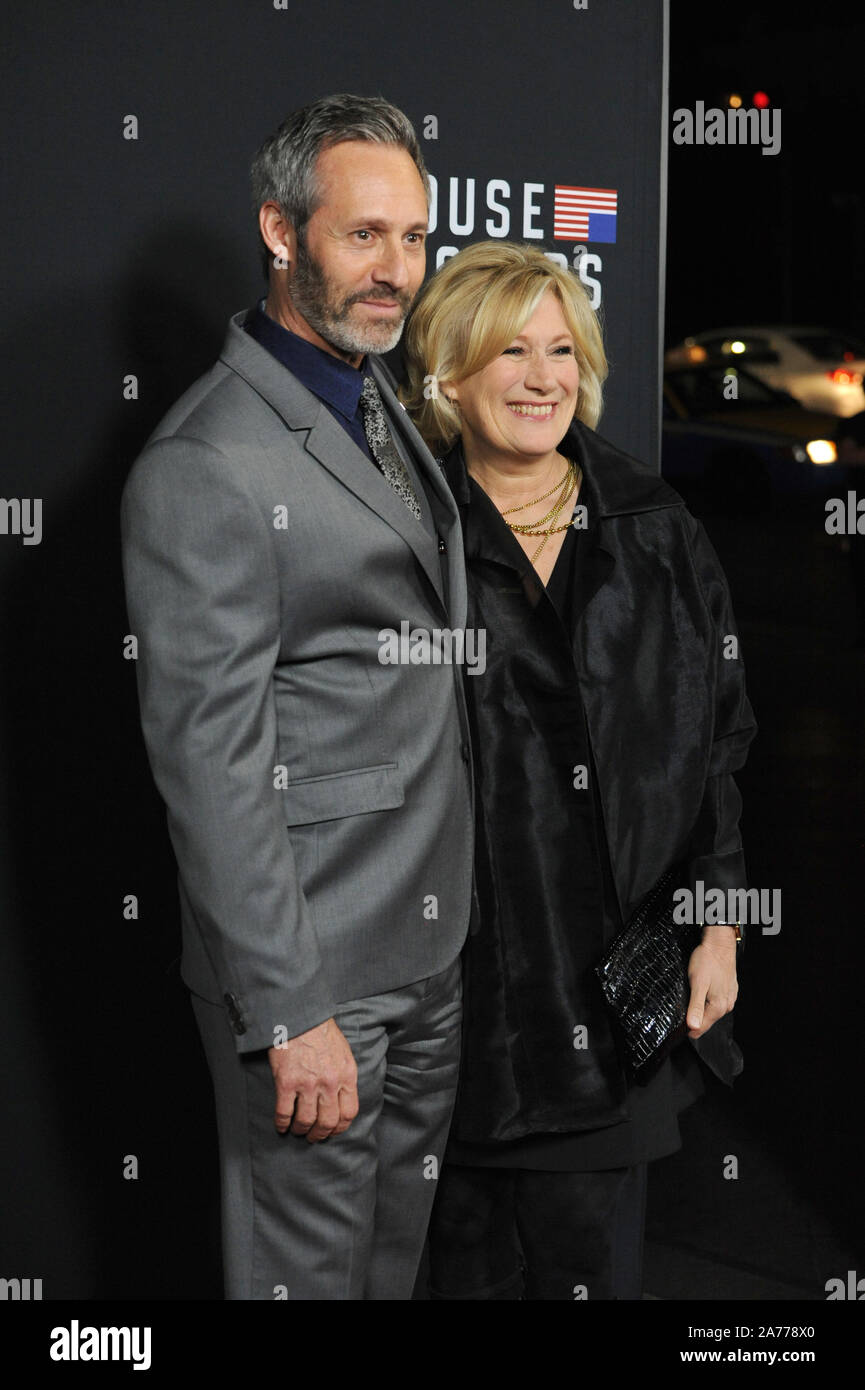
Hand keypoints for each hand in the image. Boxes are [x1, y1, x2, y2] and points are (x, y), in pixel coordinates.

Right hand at [267, 1018, 358, 1141]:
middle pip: (328, 1121)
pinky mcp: (287, 1082)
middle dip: (320, 1134)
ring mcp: (308, 1084)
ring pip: (306, 1120)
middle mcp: (329, 1083)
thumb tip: (341, 1096)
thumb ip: (343, 1075)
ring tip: (297, 1130)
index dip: (341, 1127)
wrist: (299, 1016)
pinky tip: (281, 1126)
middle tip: (314, 1137)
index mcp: (346, 1075)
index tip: (333, 1130)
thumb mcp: (343, 1052)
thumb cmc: (321, 1031)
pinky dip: (282, 1123)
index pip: (349, 1112)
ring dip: (301, 1130)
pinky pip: (285, 1112)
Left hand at [685, 926, 738, 1038]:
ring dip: (701, 1009)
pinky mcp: (729, 991)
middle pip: (707, 1021)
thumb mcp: (697, 984)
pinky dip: (708, 1000)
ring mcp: (729, 998)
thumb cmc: (707, 961)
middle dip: (694, 1018)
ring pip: (712, 1011)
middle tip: (683, 1006)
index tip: (679, 1021)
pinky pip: (717, 1002)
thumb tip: (693, 1026)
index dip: (688, 1027)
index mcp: (719, 1007)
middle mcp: (727, 1005)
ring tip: (691, 998)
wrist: (719, 944)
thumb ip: (696, 1007)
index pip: (701, 1028)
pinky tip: (702, 992)